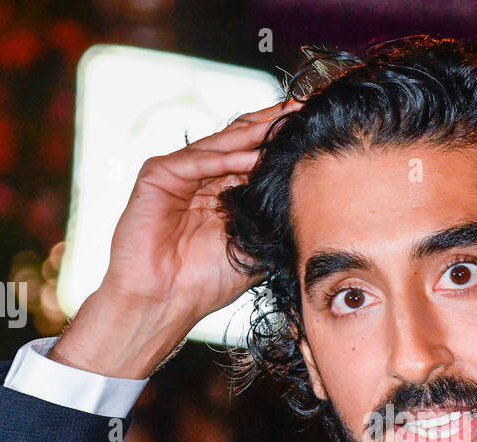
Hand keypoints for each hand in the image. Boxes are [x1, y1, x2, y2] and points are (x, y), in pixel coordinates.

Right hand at [50, 98, 302, 377]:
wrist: (164, 301)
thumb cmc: (206, 281)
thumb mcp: (254, 245)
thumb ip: (274, 215)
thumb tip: (311, 193)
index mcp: (224, 190)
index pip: (258, 154)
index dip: (284, 140)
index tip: (318, 126)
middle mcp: (203, 175)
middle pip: (243, 138)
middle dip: (275, 122)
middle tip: (308, 104)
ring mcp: (180, 172)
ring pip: (223, 142)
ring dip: (256, 131)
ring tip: (289, 117)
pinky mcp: (158, 174)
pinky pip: (198, 159)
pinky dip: (225, 157)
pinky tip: (253, 154)